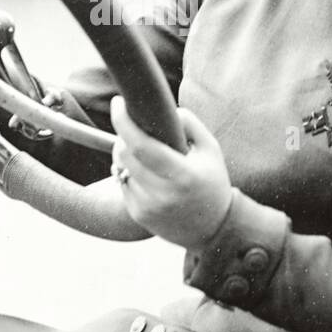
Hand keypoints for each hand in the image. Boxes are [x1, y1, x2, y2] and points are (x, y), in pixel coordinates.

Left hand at [109, 95, 232, 249]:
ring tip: (143, 154)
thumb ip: (190, 124)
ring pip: (120, 168)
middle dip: (122, 136)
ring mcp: (148, 207)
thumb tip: (164, 109)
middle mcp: (163, 194)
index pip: (142, 145)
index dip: (124, 122)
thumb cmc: (212, 181)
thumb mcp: (211, 149)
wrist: (212, 228)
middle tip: (132, 129)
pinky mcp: (138, 214)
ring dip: (125, 155)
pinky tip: (146, 175)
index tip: (118, 103)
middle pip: (124, 155)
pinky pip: (122, 184)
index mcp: (182, 175)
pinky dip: (128, 173)